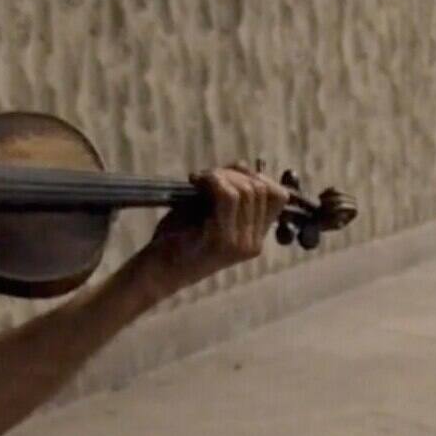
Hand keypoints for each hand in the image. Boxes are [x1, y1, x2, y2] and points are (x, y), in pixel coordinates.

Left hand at [132, 161, 290, 296]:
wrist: (157, 271)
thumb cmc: (179, 238)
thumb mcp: (209, 210)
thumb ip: (230, 189)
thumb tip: (244, 165)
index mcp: (256, 237)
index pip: (278, 196)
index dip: (257, 177)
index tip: (228, 175)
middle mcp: (254, 243)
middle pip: (262, 189)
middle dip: (234, 173)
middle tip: (206, 176)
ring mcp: (240, 243)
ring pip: (246, 191)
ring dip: (221, 176)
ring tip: (199, 179)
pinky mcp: (221, 240)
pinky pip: (228, 197)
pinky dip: (212, 181)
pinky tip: (195, 181)